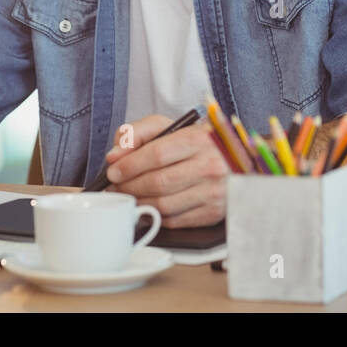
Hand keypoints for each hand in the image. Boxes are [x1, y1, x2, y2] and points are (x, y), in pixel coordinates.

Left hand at [103, 114, 227, 227]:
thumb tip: (115, 156)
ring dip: (138, 203)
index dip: (130, 165)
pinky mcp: (212, 214)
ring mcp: (213, 193)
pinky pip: (174, 221)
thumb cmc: (195, 143)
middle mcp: (210, 166)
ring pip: (164, 205)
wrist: (233, 161)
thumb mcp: (169, 126)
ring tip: (127, 195)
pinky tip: (147, 205)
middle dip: (129, 186)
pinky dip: (155, 215)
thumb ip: (137, 133)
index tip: (113, 171)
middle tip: (115, 186)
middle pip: (158, 182)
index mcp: (198, 140)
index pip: (157, 154)